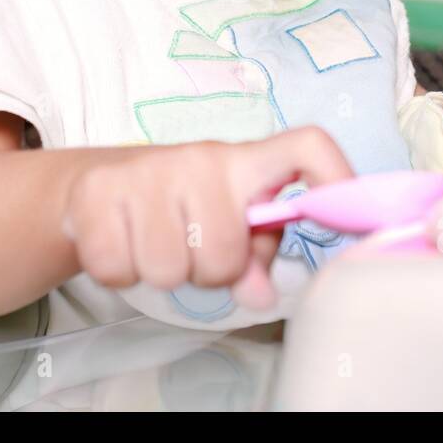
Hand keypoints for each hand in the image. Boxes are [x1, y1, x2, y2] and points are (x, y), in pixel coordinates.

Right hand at [62, 126, 353, 309]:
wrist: (94, 186)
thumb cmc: (179, 207)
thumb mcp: (224, 219)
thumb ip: (255, 253)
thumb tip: (261, 294)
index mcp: (244, 161)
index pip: (305, 147)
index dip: (337, 181)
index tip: (348, 224)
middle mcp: (199, 156)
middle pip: (223, 255)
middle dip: (207, 271)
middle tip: (191, 249)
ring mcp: (145, 169)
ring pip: (169, 269)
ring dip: (160, 272)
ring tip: (154, 243)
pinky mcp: (95, 191)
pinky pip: (117, 268)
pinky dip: (117, 271)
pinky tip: (120, 243)